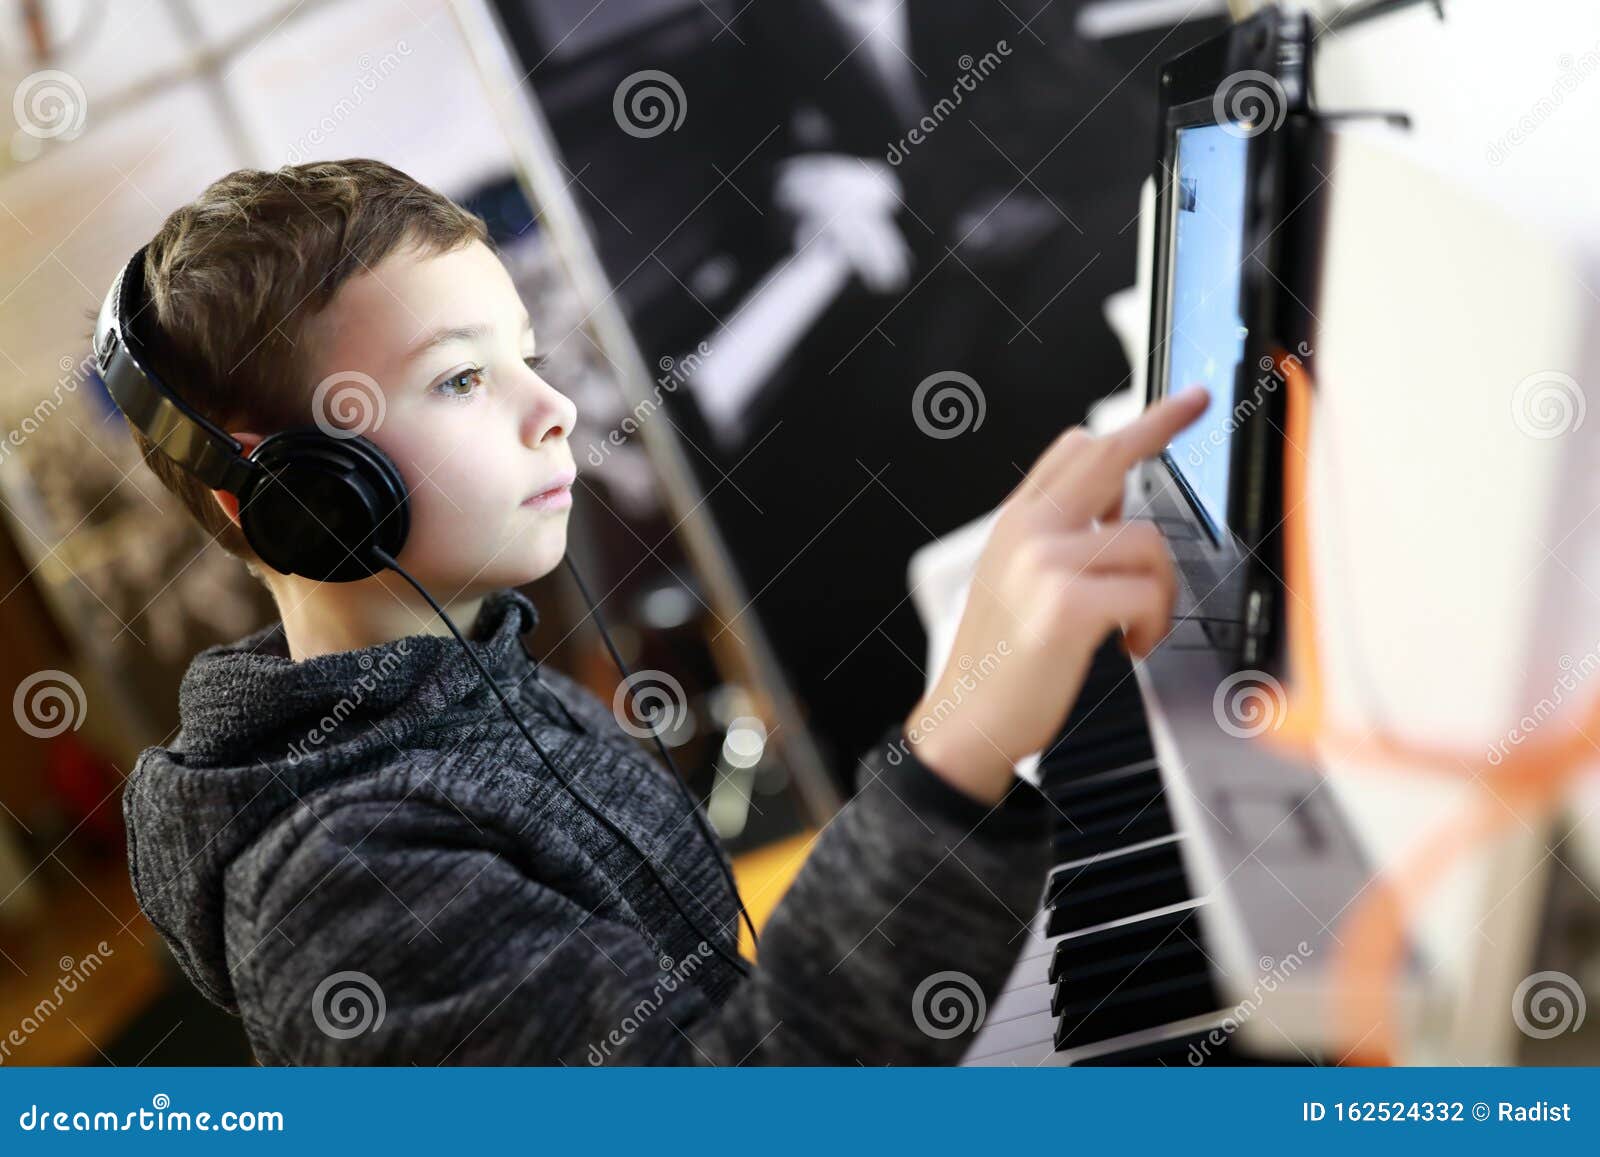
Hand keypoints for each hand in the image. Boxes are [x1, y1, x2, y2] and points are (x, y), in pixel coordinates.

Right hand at [904, 387, 1209, 804]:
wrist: (966, 721)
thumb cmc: (1001, 661)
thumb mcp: (1016, 581)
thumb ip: (1058, 537)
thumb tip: (1115, 508)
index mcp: (1017, 524)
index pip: (1076, 449)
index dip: (1135, 424)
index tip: (1177, 403)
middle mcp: (1027, 531)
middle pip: (1105, 456)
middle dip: (1160, 424)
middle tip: (1195, 404)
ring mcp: (1043, 563)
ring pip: (1146, 543)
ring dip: (1160, 593)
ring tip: (1136, 627)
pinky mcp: (1064, 604)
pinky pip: (1145, 593)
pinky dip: (1151, 624)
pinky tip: (1128, 644)